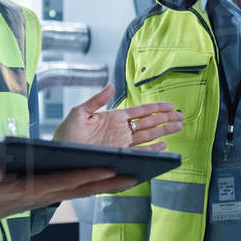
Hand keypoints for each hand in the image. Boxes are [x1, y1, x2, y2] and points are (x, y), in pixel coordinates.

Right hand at [0, 162, 135, 232]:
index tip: (109, 168)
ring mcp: (49, 198)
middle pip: (83, 189)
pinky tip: (112, 180)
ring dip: (108, 186)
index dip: (87, 174)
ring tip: (134, 178)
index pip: (65, 181)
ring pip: (84, 192)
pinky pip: (77, 192)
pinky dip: (96, 186)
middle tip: (136, 176)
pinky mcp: (49, 197)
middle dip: (109, 183)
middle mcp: (45, 195)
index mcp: (31, 189)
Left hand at [54, 83, 182, 149]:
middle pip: (149, 123)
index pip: (141, 111)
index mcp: (114, 117)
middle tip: (181, 116)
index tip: (170, 105)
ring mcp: (122, 143)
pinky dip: (152, 149)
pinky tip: (163, 145)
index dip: (156, 108)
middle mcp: (121, 130)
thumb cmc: (66, 135)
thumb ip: (97, 100)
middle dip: (166, 119)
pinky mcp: (120, 155)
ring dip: (164, 132)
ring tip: (178, 127)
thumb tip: (110, 84)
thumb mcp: (79, 112)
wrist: (59, 156)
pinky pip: (140, 152)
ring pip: (148, 136)